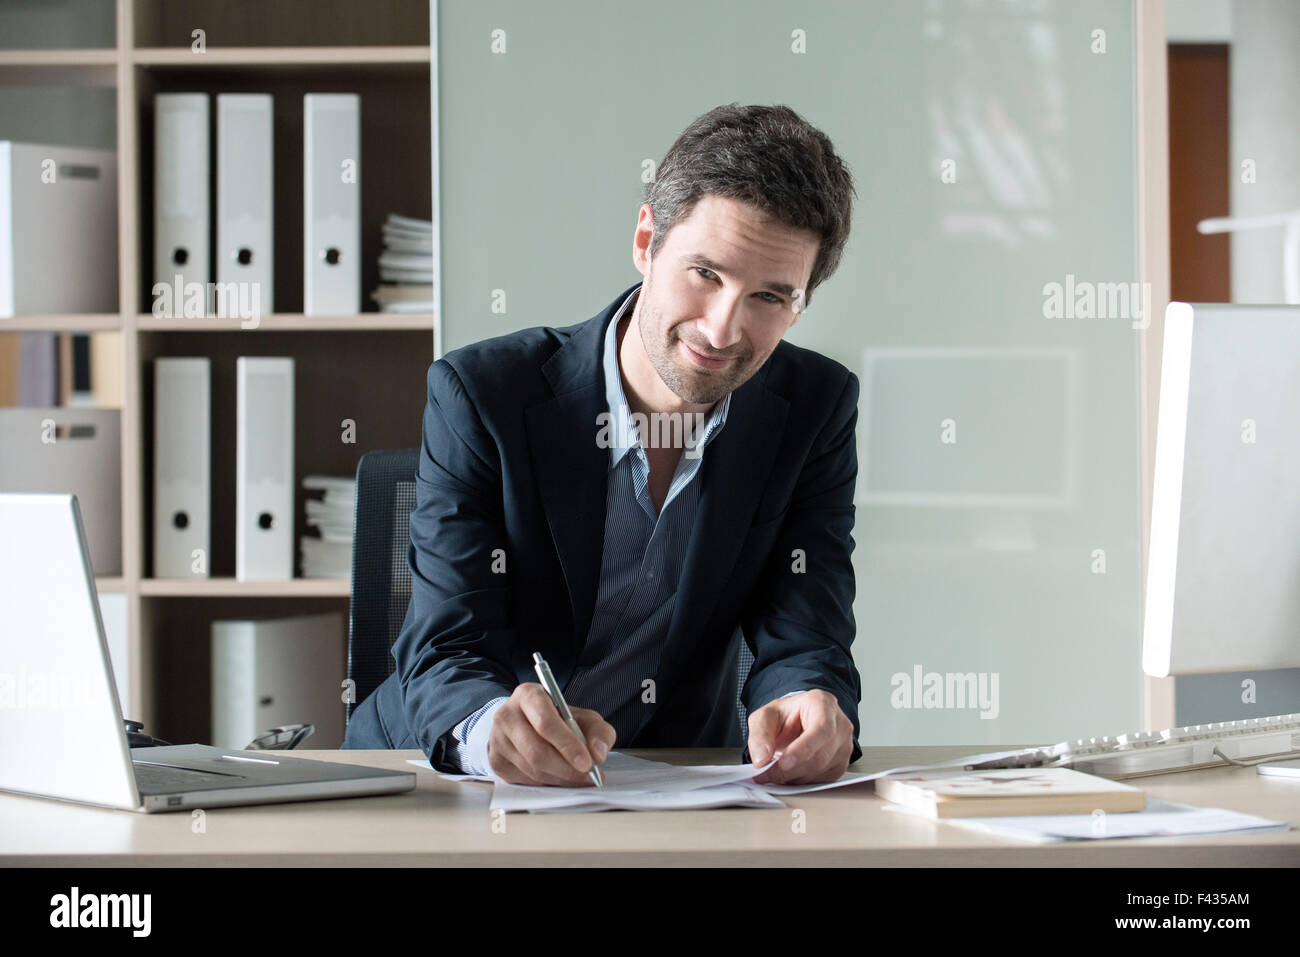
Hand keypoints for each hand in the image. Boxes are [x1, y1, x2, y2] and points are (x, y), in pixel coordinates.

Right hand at [487, 683, 615, 786]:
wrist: (528, 722)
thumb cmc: (558, 718)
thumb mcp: (582, 717)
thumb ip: (598, 731)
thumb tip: (598, 754)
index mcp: (528, 695)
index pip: (546, 723)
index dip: (568, 745)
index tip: (588, 762)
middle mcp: (507, 715)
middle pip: (537, 751)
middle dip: (567, 768)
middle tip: (588, 775)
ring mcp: (497, 739)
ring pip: (531, 769)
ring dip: (560, 778)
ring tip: (578, 777)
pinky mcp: (496, 761)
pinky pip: (525, 780)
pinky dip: (547, 782)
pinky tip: (559, 777)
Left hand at [747, 689, 853, 784]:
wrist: (798, 723)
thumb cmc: (787, 716)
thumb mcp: (765, 716)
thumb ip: (760, 733)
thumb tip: (761, 759)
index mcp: (823, 704)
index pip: (822, 729)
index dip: (803, 749)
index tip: (783, 763)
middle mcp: (839, 725)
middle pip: (821, 755)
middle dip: (791, 769)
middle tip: (766, 774)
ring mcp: (844, 746)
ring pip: (821, 771)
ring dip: (794, 777)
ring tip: (775, 772)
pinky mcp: (841, 765)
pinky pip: (822, 780)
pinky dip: (802, 782)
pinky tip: (790, 774)